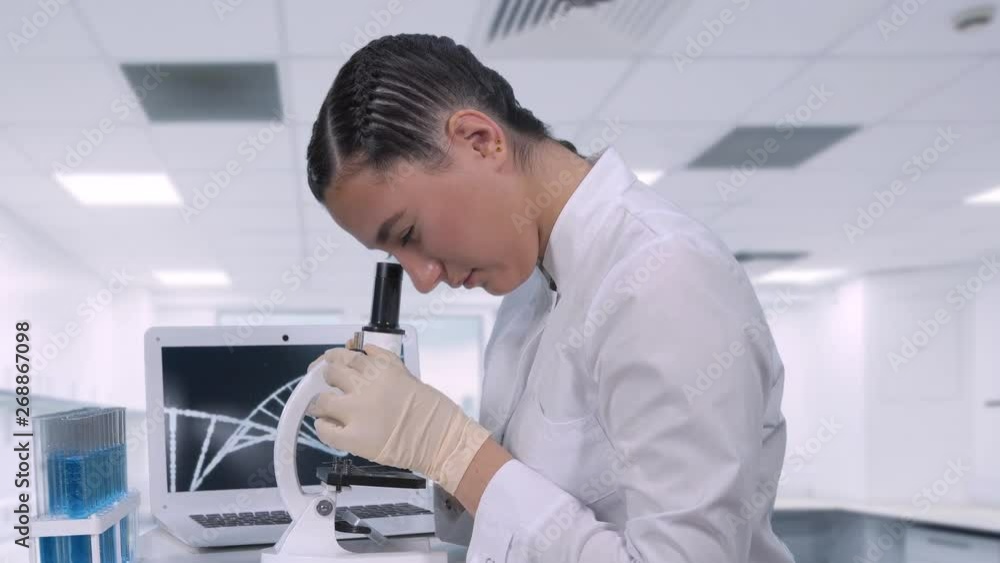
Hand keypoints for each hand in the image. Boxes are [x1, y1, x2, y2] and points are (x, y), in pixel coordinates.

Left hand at [306, 344, 490, 493]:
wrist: (441, 439)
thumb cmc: (432, 410)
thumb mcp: (408, 375)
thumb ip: (383, 364)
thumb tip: (365, 351)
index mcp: (380, 368)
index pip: (345, 355)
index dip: (333, 358)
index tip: (329, 361)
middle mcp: (364, 385)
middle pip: (331, 373)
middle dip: (327, 378)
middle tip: (328, 385)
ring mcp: (356, 412)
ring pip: (322, 400)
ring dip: (322, 402)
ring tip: (325, 408)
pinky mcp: (353, 438)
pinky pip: (325, 430)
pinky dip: (323, 427)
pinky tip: (329, 427)